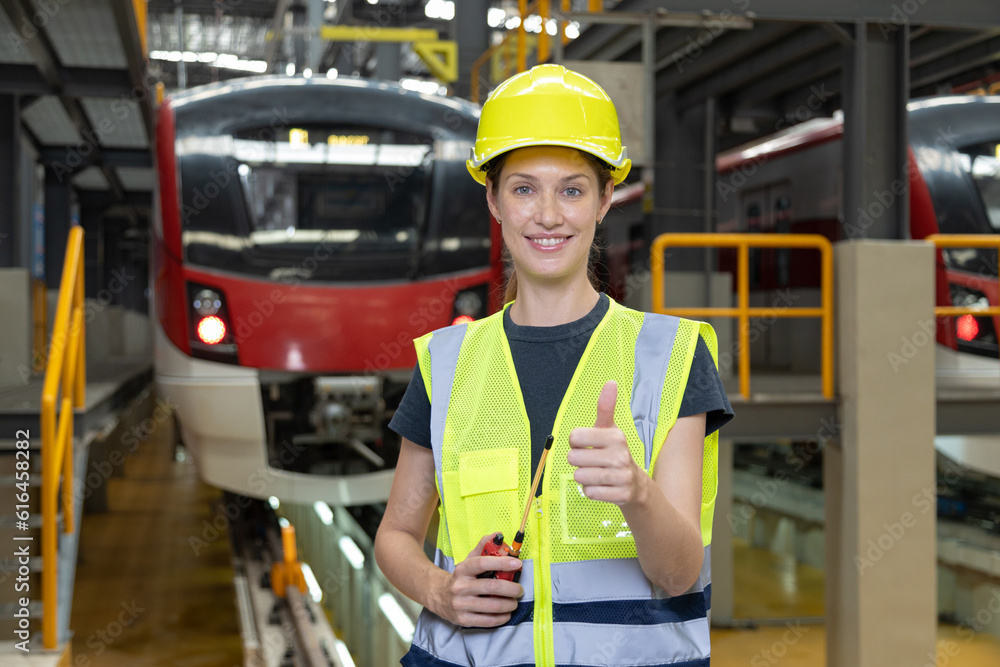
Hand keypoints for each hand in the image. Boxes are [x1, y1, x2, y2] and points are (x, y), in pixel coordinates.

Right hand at [428, 533, 522, 626]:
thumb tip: (498, 535)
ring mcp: (461, 605)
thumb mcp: (468, 560)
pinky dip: (502, 617)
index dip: (501, 563)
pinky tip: (507, 613)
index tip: (517, 564)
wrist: (438, 596)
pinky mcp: (463, 620)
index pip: (482, 563)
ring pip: (492, 606)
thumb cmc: (460, 577)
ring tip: (515, 602)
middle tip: (520, 589)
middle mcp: (460, 587)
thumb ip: (483, 547)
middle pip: (491, 587)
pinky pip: (488, 621)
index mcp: (462, 570)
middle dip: (511, 589)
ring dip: (509, 604)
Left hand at [568, 381, 646, 506]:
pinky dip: (591, 491)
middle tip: (593, 462)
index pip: (574, 437)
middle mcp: (620, 455)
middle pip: (573, 458)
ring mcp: (622, 476)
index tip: (588, 445)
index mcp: (615, 436)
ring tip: (597, 474)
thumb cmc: (614, 453)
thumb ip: (606, 407)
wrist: (635, 485)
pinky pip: (589, 492)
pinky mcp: (621, 495)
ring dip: (584, 477)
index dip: (576, 443)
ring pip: (579, 476)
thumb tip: (611, 382)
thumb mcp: (609, 430)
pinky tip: (602, 486)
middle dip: (579, 462)